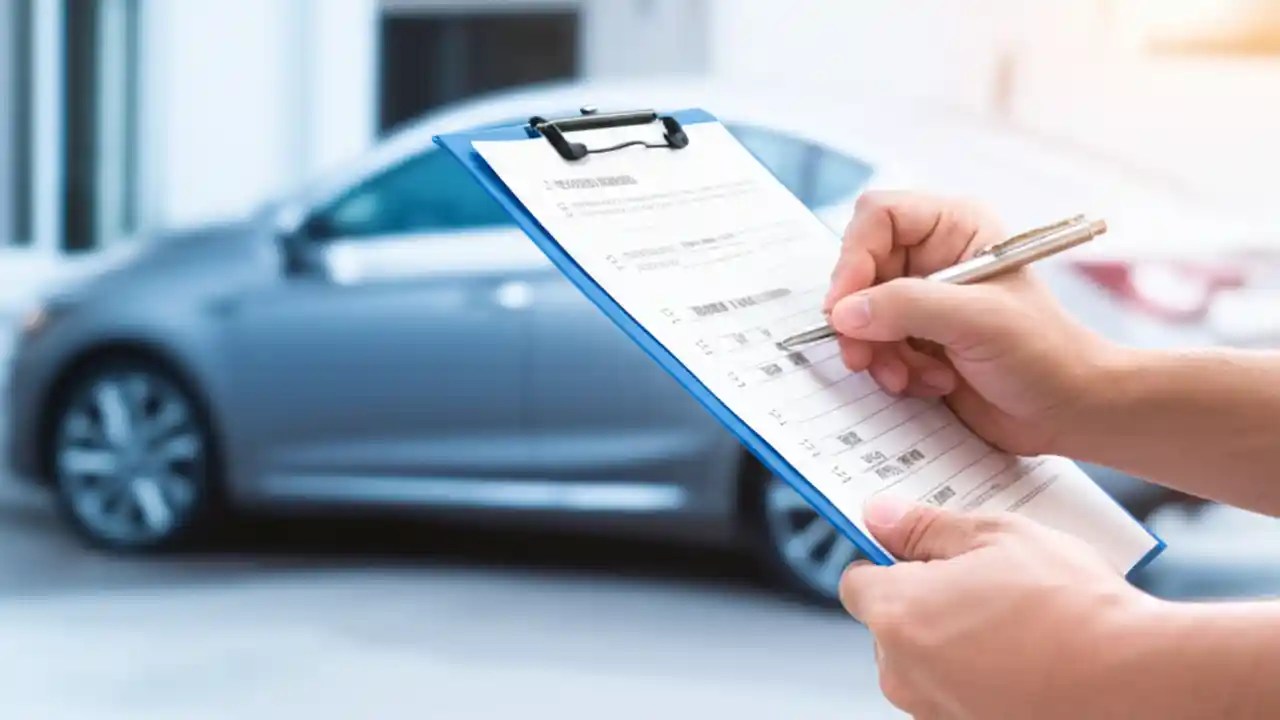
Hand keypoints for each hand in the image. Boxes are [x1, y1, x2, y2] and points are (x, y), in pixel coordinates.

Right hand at [825, 192, 1116, 455]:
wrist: (1070, 411)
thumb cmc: (1045, 354)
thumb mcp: (977, 321)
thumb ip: (907, 308)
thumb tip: (843, 312)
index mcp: (955, 227)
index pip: (878, 218)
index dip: (854, 258)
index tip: (843, 307)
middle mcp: (934, 257)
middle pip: (860, 270)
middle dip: (861, 319)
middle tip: (863, 356)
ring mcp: (924, 301)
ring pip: (861, 314)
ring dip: (878, 352)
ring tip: (910, 376)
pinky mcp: (918, 340)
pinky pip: (875, 347)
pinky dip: (891, 370)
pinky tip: (929, 383)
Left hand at [840, 496, 1158, 719]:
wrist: (1134, 683)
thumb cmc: (1069, 606)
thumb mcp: (995, 536)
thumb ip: (926, 526)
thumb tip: (880, 516)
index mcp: (896, 614)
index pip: (857, 581)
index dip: (887, 559)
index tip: (918, 549)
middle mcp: (902, 672)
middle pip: (891, 625)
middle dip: (925, 601)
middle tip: (985, 582)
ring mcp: (933, 712)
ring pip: (925, 663)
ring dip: (954, 642)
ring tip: (1017, 622)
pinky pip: (957, 694)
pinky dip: (980, 677)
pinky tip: (1026, 660)